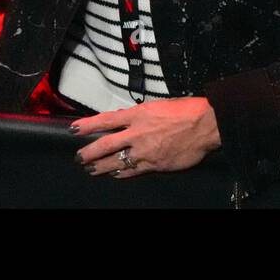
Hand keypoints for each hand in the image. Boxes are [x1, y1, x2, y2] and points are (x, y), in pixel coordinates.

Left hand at [73, 97, 220, 177]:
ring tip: (91, 169)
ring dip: (101, 167)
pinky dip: (121, 173)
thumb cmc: (186, 111)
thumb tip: (124, 118)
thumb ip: (138, 113)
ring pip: (116, 161)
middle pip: (105, 145)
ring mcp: (145, 151)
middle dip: (89, 153)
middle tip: (79, 157)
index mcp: (138, 114)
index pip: (105, 120)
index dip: (87, 125)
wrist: (205, 125)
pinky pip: (133, 171)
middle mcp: (137, 133)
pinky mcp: (155, 164)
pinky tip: (115, 174)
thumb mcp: (157, 105)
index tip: (74, 129)